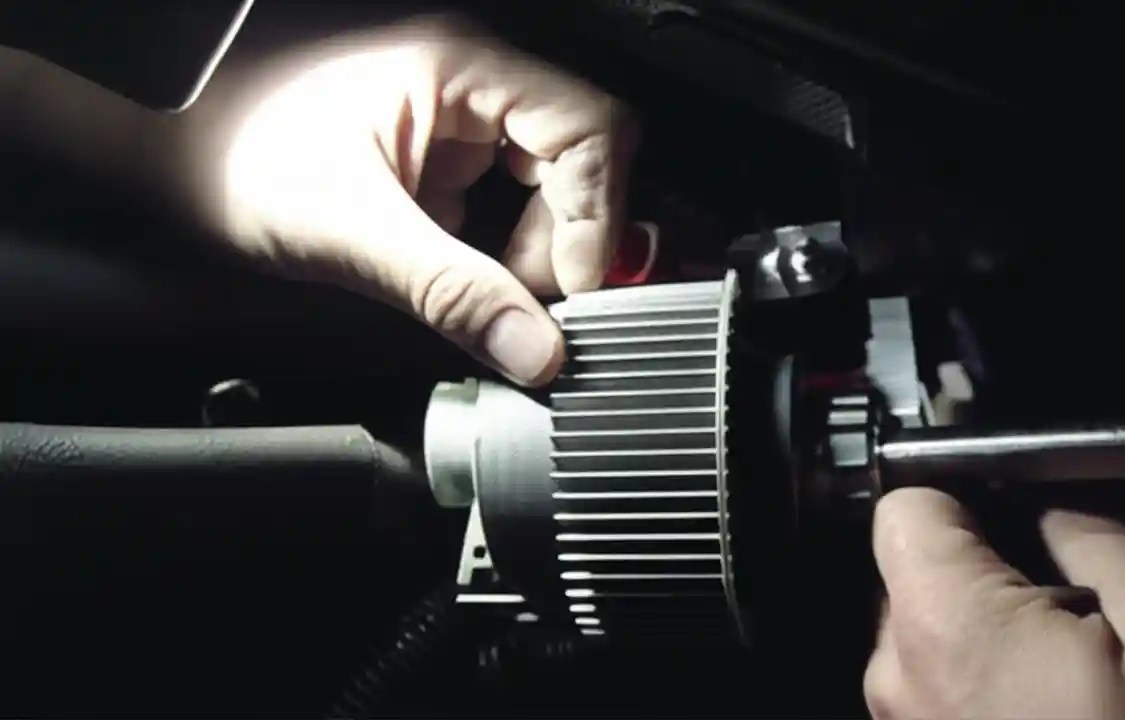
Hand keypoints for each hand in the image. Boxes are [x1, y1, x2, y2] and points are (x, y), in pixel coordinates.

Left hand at [187, 17, 637, 385]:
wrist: (161, 154)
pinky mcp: (441, 154)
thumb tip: (536, 352)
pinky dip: (504, 250)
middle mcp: (471, 81)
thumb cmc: (227, 156)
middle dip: (563, 241)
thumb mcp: (349, 232)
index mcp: (461, 65)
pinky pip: (510, 199)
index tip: (567, 289)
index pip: (591, 127)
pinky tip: (465, 275)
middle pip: (581, 160)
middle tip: (521, 302)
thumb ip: (451, 293)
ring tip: (484, 292)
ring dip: (535, 251)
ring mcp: (457, 117)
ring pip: (551, 185)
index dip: (595, 214)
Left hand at [863, 488, 1124, 719]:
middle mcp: (902, 681)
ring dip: (989, 636)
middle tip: (1072, 611)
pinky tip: (1053, 714)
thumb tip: (1054, 506)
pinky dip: (983, 686)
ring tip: (1074, 679)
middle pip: (913, 575)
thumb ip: (1097, 542)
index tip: (1009, 506)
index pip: (905, 510)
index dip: (959, 496)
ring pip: (928, 637)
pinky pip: (937, 693)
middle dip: (982, 573)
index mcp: (947, 628)